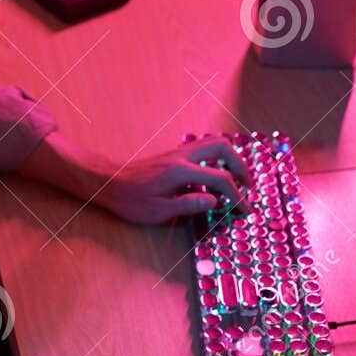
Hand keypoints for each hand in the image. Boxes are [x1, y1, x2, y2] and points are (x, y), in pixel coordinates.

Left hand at [93, 136, 251, 224]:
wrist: (109, 183)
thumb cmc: (130, 199)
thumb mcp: (158, 211)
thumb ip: (188, 205)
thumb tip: (214, 200)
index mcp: (180, 171)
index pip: (220, 178)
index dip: (237, 196)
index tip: (245, 210)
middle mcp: (182, 156)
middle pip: (222, 147)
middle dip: (240, 165)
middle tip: (247, 186)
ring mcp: (178, 152)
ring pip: (213, 144)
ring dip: (230, 159)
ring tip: (236, 181)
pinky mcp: (174, 155)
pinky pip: (203, 149)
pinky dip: (217, 160)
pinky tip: (215, 178)